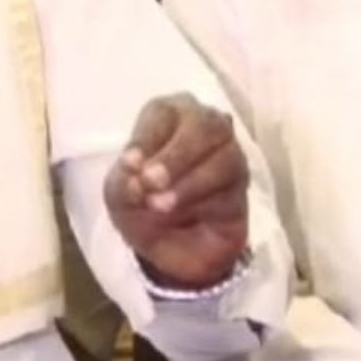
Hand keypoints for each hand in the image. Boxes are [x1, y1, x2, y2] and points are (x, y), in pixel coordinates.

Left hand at [105, 93, 249, 289]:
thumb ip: (126, 180)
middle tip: (150, 183)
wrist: (165, 247)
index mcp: (169, 115)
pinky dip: (204, 204)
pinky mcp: (242, 193)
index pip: (164, 113)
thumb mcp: (118, 192)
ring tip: (160, 205)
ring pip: (224, 158)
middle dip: (175, 156)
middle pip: (205, 126)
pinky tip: (186, 216)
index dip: (146, 138)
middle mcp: (205, 128)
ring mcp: (230, 158)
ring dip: (189, 183)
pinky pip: (232, 192)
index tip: (129, 166)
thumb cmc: (140, 202)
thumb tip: (141, 176)